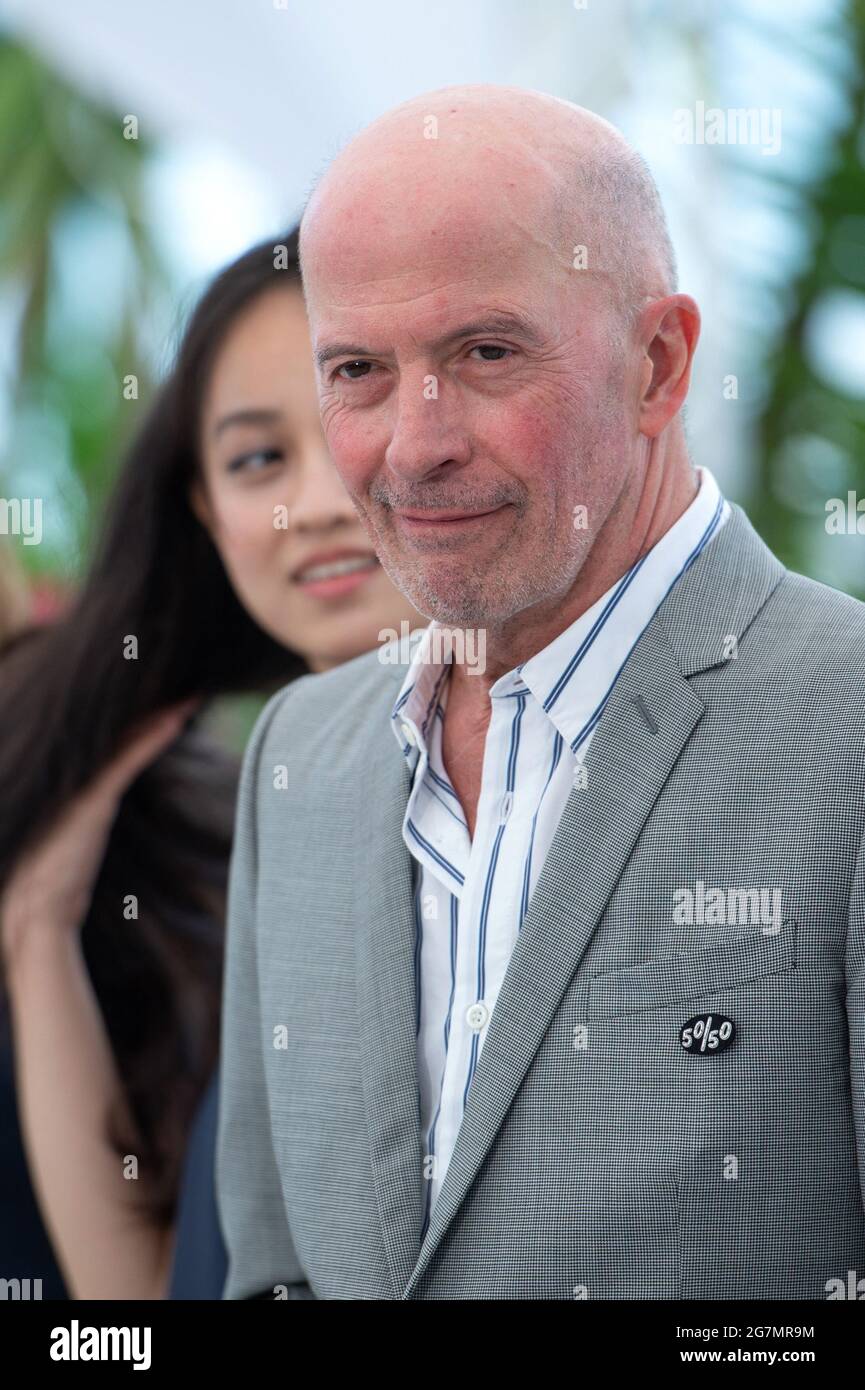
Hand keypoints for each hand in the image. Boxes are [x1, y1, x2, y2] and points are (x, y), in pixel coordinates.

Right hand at [0, 698, 200, 976]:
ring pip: (126, 741)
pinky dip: (153, 739)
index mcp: (71, 786)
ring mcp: (81, 788)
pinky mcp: (92, 801)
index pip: (110, 745)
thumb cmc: (54, 887)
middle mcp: (73, 779)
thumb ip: (87, 822)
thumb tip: (102, 816)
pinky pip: (128, 761)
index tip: (167, 708)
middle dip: (152, 712)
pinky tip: (175, 721)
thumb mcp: (75, 845)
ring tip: (190, 699)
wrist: (36, 914)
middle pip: (118, 734)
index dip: (139, 725)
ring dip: (160, 718)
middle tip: (186, 693)